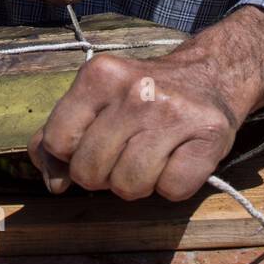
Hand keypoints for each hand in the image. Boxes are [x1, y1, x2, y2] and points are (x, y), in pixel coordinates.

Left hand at [27, 51, 244, 201]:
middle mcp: (137, 91)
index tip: (91, 143)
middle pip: (89, 171)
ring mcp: (175, 113)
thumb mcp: (96, 98)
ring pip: (129, 186)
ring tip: (152, 154)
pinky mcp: (209, 135)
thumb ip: (62, 133)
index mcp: (101, 74)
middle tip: (124, 151)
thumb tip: (53, 182)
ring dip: (138, 182)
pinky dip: (172, 185)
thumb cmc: (144, 95)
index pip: (58, 140)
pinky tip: (178, 157)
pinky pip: (172, 190)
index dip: (70, 155)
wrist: (210, 76)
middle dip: (103, 174)